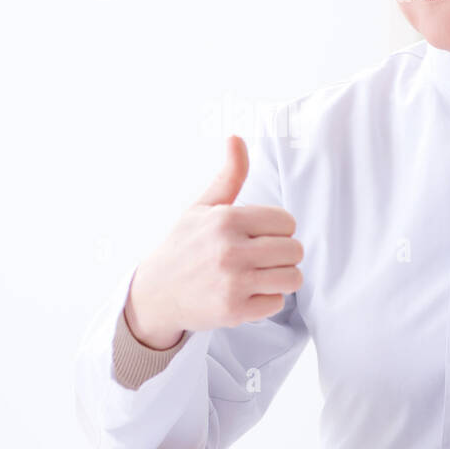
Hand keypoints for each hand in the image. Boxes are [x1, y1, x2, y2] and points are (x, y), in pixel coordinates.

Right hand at [124, 135, 303, 348]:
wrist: (155, 292)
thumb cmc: (184, 245)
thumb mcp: (202, 206)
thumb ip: (229, 175)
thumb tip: (236, 137)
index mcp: (226, 219)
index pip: (287, 222)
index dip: (278, 229)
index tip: (260, 235)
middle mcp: (230, 250)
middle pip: (294, 250)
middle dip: (282, 254)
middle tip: (260, 258)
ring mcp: (232, 282)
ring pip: (292, 277)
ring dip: (280, 278)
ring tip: (259, 275)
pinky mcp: (234, 311)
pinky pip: (277, 303)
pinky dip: (266, 300)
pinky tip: (246, 294)